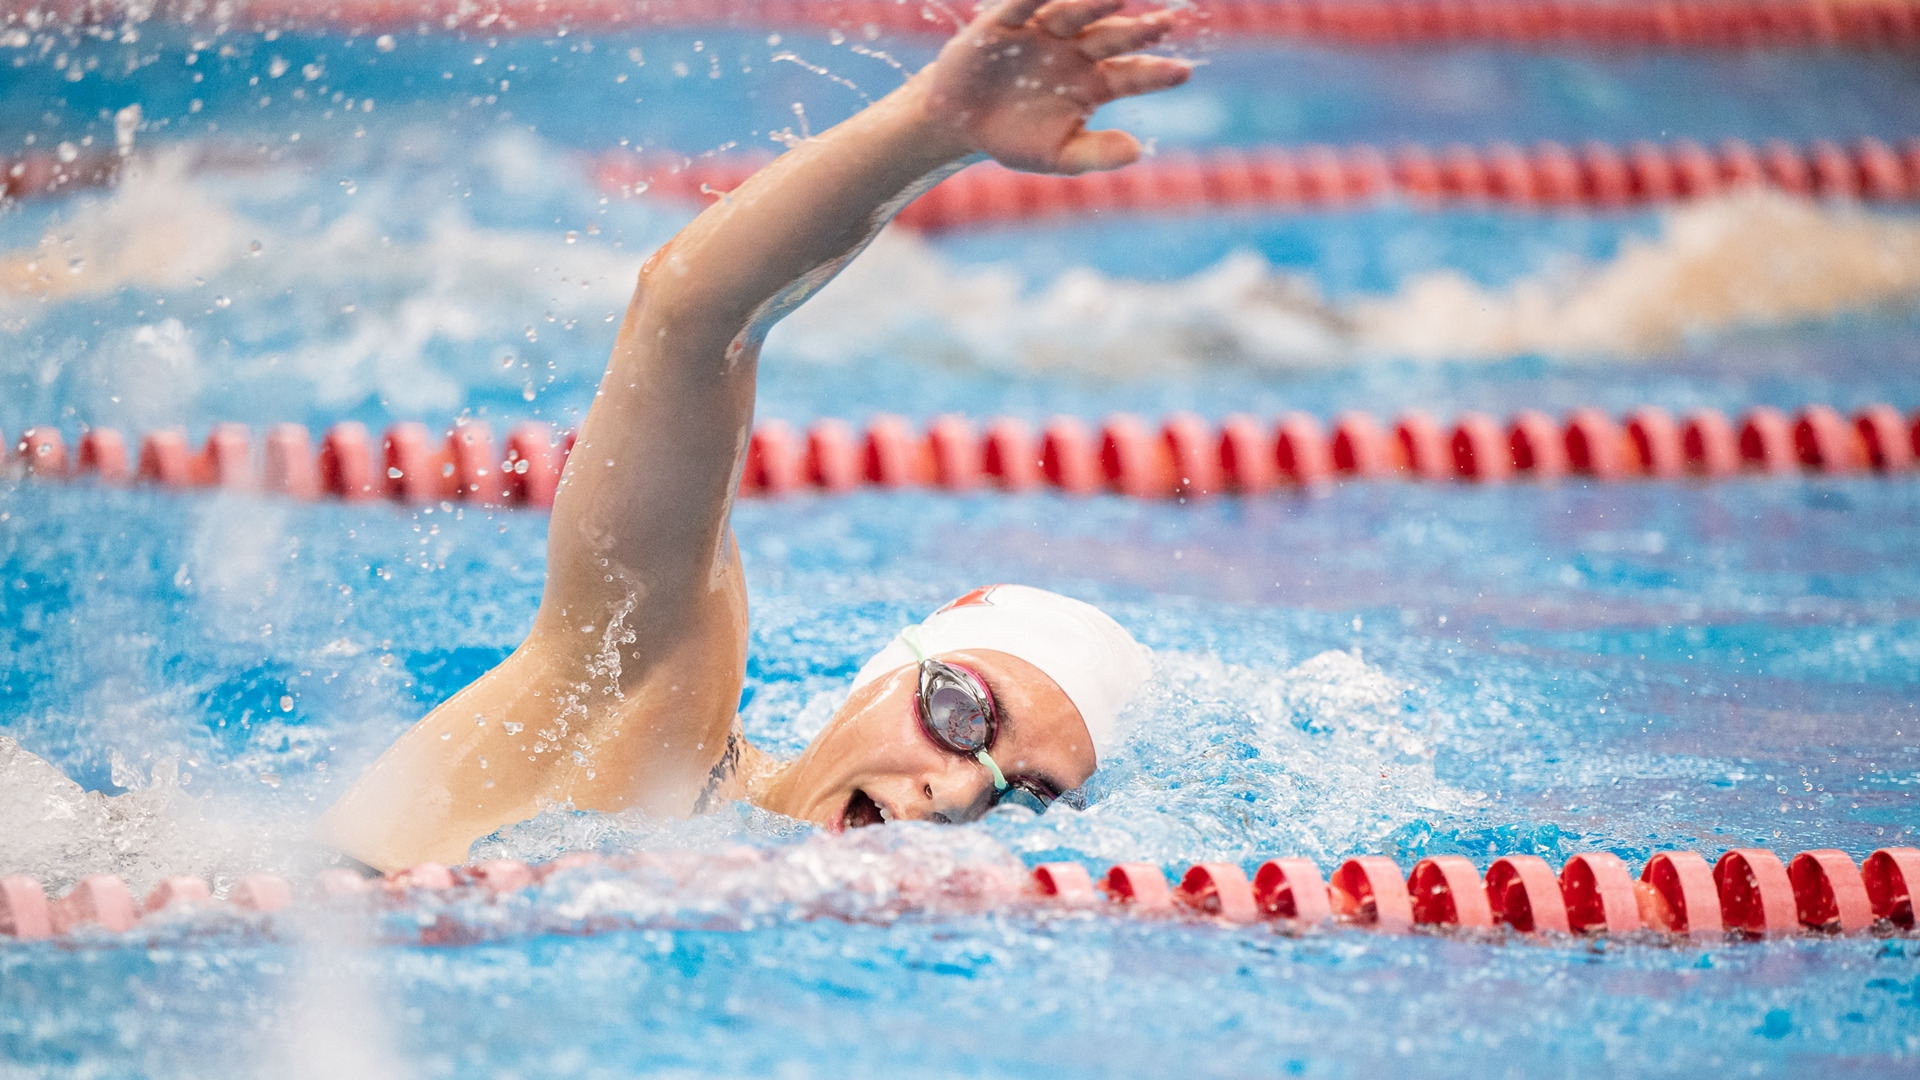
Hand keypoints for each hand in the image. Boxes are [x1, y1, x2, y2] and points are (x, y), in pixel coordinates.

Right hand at [919, 0, 1192, 174]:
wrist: (960, 124)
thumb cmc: (1014, 138)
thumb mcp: (1057, 156)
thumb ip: (1096, 153)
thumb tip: (1137, 153)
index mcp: (1094, 82)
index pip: (1134, 75)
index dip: (1157, 74)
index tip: (1184, 72)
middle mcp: (1076, 50)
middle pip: (1112, 37)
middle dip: (1138, 32)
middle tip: (1167, 24)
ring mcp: (1044, 33)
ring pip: (1075, 14)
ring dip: (1096, 4)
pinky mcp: (1007, 22)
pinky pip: (1023, 4)